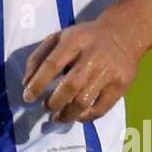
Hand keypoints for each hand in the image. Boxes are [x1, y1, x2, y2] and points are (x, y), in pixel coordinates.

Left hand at [21, 16, 140, 123]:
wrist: (124, 34)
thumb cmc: (85, 38)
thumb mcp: (59, 38)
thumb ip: (39, 57)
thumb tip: (26, 83)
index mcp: (74, 41)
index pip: (52, 64)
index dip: (38, 84)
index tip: (28, 97)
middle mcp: (92, 57)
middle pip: (69, 86)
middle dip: (53, 102)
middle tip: (46, 108)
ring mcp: (108, 72)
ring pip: (84, 101)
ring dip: (67, 114)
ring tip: (57, 117)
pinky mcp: (121, 86)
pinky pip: (101, 109)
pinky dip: (86, 118)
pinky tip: (77, 117)